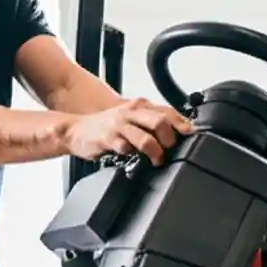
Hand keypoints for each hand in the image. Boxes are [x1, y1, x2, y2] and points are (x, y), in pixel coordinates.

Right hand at [64, 98, 193, 165]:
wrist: (76, 130)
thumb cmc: (106, 127)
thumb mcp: (131, 119)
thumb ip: (151, 123)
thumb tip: (177, 133)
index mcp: (139, 106)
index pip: (167, 111)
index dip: (181, 124)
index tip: (190, 134)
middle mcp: (130, 113)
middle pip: (160, 121)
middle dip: (170, 138)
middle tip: (172, 150)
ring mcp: (119, 125)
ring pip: (146, 138)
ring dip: (156, 151)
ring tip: (157, 160)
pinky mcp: (108, 139)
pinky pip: (126, 148)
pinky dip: (134, 155)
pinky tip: (135, 160)